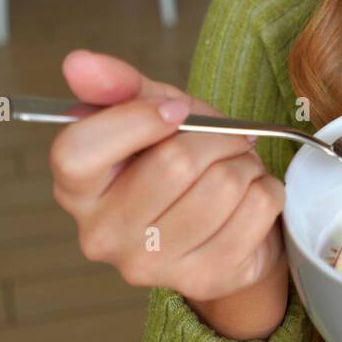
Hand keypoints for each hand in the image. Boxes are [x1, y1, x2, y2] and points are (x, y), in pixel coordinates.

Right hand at [49, 50, 286, 302]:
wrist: (222, 221)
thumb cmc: (176, 159)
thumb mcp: (148, 110)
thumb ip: (116, 85)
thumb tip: (77, 62)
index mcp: (74, 190)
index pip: (80, 150)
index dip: (138, 119)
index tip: (175, 111)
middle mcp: (102, 236)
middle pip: (173, 163)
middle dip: (214, 136)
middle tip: (221, 140)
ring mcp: (151, 266)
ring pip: (223, 184)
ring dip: (243, 162)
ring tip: (233, 167)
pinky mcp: (204, 279)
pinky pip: (258, 208)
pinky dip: (266, 188)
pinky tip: (248, 196)